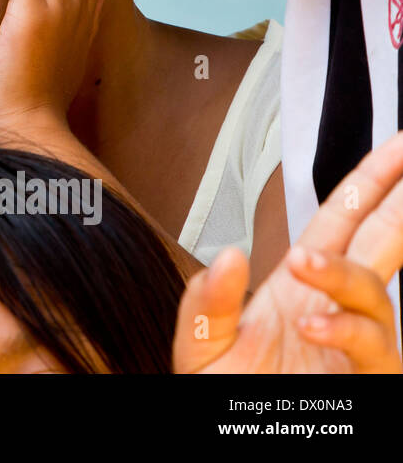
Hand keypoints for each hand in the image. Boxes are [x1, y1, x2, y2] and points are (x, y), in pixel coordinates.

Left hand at [174, 132, 402, 372]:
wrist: (230, 437)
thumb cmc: (225, 396)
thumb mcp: (199, 345)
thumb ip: (206, 300)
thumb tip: (230, 256)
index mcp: (298, 287)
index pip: (341, 222)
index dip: (370, 183)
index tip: (399, 147)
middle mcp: (333, 309)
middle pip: (380, 247)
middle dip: (399, 206)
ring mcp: (352, 347)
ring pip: (376, 298)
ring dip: (345, 277)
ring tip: (304, 265)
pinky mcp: (363, 384)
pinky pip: (372, 352)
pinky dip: (345, 330)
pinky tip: (314, 323)